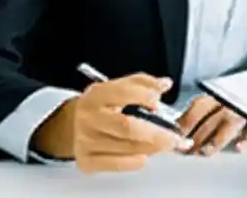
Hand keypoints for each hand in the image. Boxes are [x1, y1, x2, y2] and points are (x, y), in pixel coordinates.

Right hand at [34, 73, 182, 173]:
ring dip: (151, 148)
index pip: (123, 93)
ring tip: (166, 145)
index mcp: (97, 95)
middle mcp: (89, 118)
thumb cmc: (101, 106)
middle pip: (126, 126)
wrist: (71, 125)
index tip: (159, 103)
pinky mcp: (87, 160)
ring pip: (126, 147)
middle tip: (175, 138)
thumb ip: (142, 83)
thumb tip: (164, 84)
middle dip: (156, 133)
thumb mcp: (117, 87)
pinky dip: (135, 161)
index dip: (145, 97)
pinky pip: (116, 164)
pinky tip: (145, 155)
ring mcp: (86, 140)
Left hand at [177, 95, 246, 155]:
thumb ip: (203, 108)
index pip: (198, 108)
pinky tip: (239, 147)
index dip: (185, 123)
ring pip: (230, 124)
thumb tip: (180, 126)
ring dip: (216, 139)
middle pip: (211, 119)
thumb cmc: (237, 92)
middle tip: (187, 150)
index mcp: (218, 93)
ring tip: (205, 151)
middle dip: (197, 136)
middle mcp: (230, 100)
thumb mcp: (219, 94)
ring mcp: (245, 109)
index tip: (176, 136)